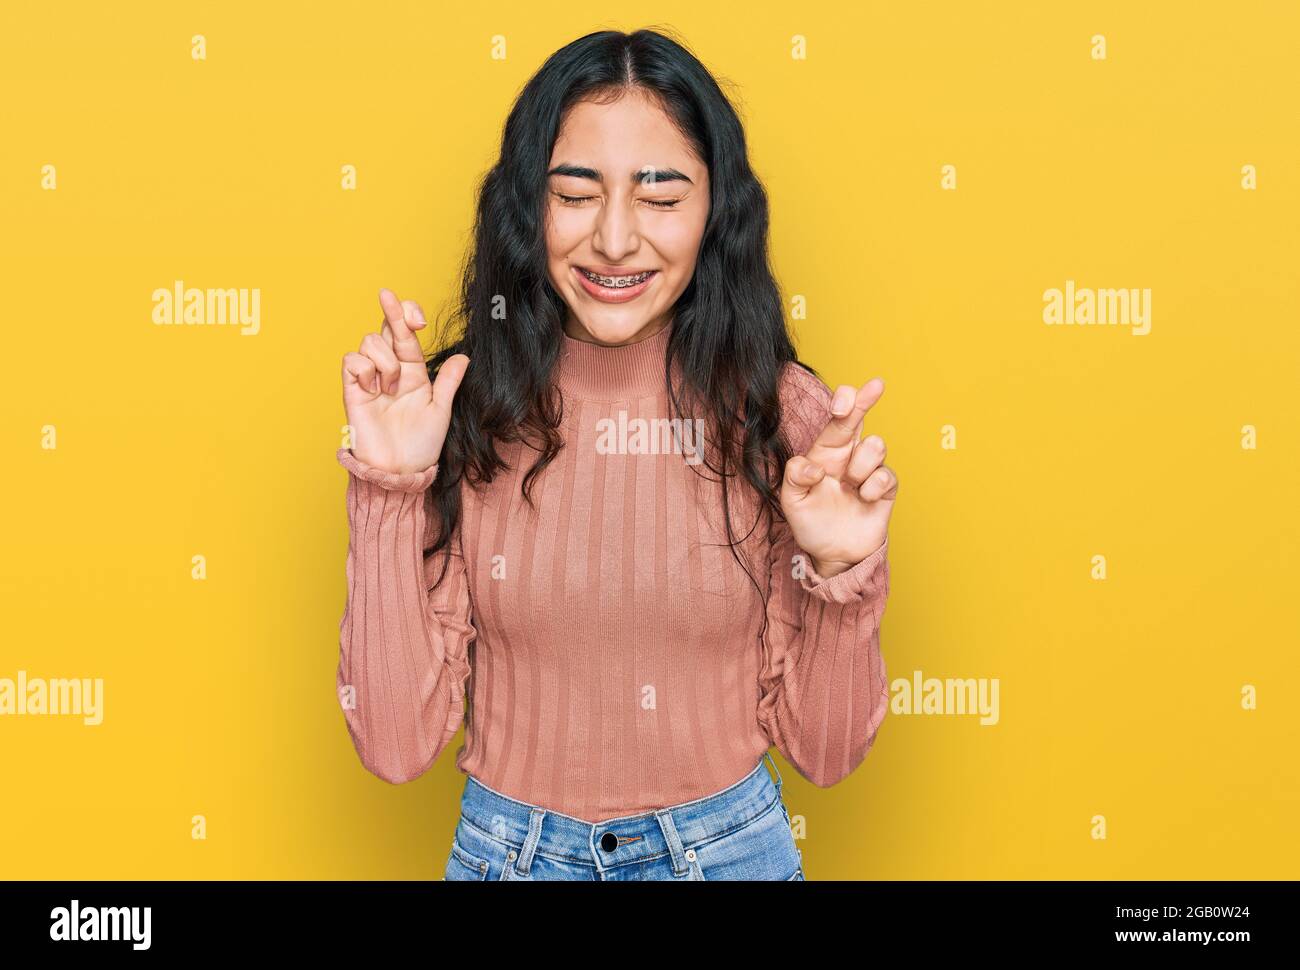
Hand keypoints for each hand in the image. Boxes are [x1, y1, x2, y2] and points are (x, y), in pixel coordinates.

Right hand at [341, 288, 469, 475]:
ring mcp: (370, 379)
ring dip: (385, 360)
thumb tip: (463, 357)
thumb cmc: (421, 445)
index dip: (408, 317)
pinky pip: (352, 361)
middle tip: (388, 296)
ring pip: (369, 341)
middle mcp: (390, 370)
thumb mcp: (441, 411)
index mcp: (413, 372)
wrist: (399, 470)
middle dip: (390, 310)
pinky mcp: (353, 390)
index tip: (419, 318)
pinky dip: (365, 369)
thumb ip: (448, 383)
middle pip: (385, 328)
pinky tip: (374, 388)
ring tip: (391, 387)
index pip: (407, 335)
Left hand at [780, 378, 897, 578]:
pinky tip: (864, 497)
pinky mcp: (885, 488)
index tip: (843, 400)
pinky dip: (874, 485)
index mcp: (824, 453)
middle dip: (866, 399)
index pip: (836, 420)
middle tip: (875, 386)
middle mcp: (848, 456)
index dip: (843, 403)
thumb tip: (814, 466)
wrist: (833, 555)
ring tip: (851, 485)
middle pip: (860, 418)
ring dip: (861, 464)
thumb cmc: (811, 523)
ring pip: (876, 445)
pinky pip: (887, 474)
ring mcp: (868, 470)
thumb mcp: (792, 501)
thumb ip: (794, 477)